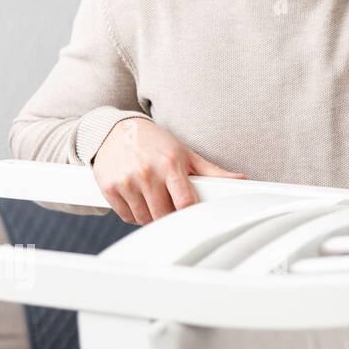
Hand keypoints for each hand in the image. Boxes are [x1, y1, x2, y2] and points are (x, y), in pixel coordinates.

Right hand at [92, 118, 244, 224]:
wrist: (118, 130)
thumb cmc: (156, 143)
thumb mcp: (185, 153)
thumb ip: (211, 171)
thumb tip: (239, 179)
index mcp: (170, 164)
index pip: (185, 202)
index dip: (191, 213)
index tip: (194, 216)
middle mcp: (147, 173)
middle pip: (164, 214)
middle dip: (171, 216)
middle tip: (173, 208)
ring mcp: (126, 182)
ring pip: (145, 218)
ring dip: (153, 217)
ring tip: (157, 203)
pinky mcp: (109, 188)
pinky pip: (126, 216)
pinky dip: (135, 216)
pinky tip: (140, 203)